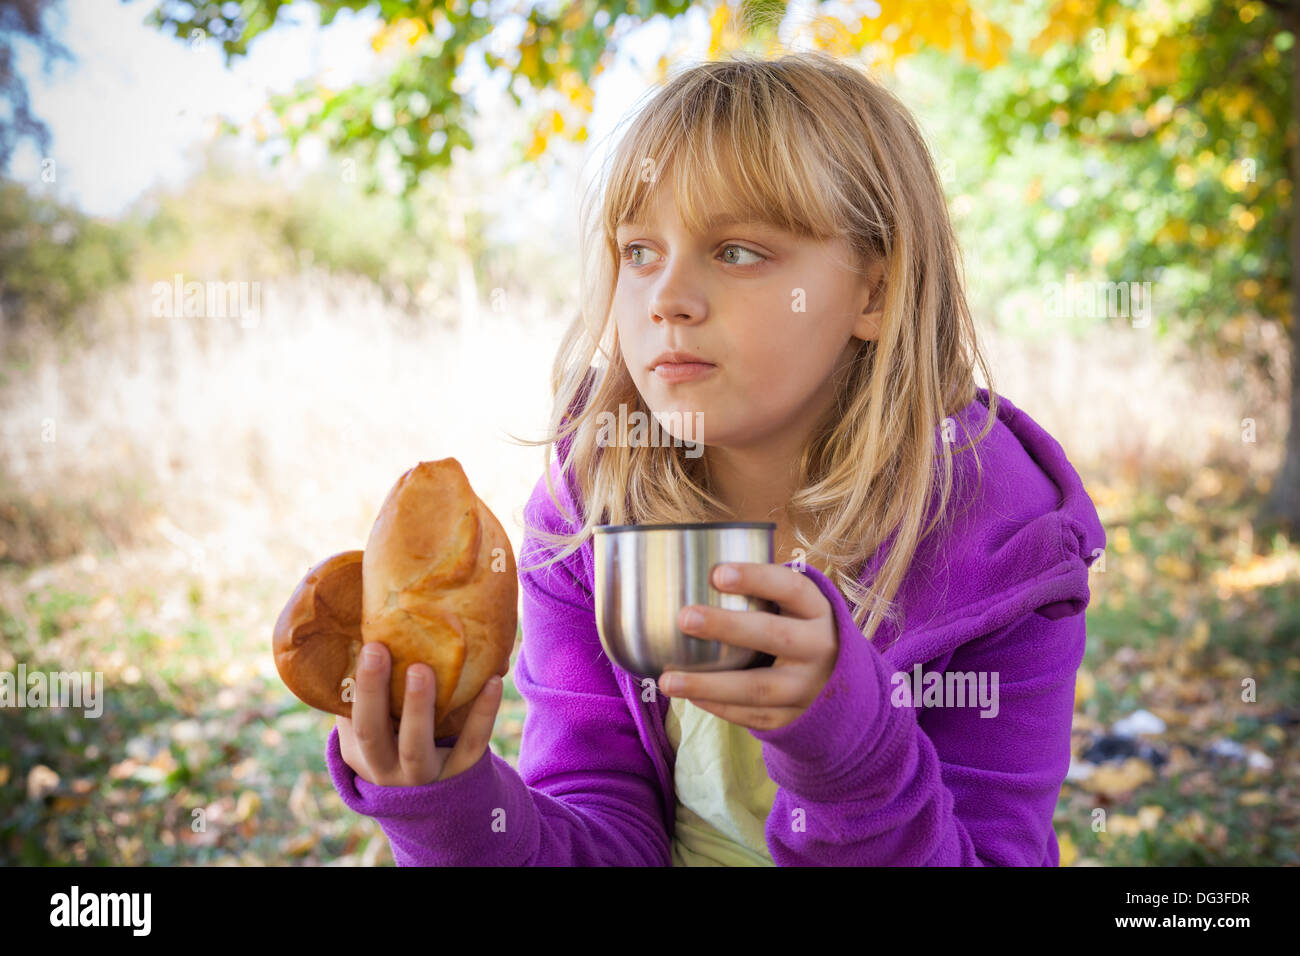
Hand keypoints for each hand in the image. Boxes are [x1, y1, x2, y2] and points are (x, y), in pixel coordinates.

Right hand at [336, 642, 503, 786]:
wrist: (439, 800)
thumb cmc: (403, 743)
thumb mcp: (378, 730)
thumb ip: (371, 695)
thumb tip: (370, 636)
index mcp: (362, 753)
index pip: (353, 720)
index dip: (358, 687)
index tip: (366, 646)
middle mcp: (387, 769)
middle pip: (373, 733)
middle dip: (373, 692)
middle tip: (378, 650)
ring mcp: (424, 775)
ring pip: (416, 744)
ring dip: (417, 706)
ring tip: (423, 669)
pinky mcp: (461, 772)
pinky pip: (472, 743)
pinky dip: (483, 712)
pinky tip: (493, 681)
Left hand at [657, 562, 838, 731]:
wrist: (843, 685)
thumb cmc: (799, 631)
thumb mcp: (796, 608)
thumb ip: (759, 592)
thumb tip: (689, 574)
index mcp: (818, 611)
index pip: (792, 588)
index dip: (757, 578)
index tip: (717, 573)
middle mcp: (820, 648)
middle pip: (775, 636)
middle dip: (727, 627)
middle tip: (684, 618)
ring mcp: (809, 687)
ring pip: (758, 687)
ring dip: (709, 684)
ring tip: (668, 680)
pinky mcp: (795, 718)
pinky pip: (753, 715)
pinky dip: (719, 707)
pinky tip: (690, 697)